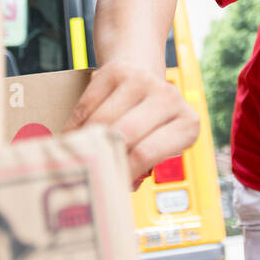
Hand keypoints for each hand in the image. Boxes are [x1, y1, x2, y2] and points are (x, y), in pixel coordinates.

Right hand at [62, 61, 200, 189]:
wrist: (142, 72)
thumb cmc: (150, 120)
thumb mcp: (157, 143)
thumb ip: (142, 166)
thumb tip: (118, 188)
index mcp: (187, 125)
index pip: (146, 154)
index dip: (121, 171)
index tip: (104, 184)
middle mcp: (170, 99)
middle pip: (124, 135)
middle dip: (101, 155)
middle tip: (85, 171)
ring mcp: (143, 81)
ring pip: (103, 120)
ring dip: (85, 141)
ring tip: (76, 155)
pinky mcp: (117, 71)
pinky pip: (88, 105)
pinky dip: (76, 125)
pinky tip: (73, 136)